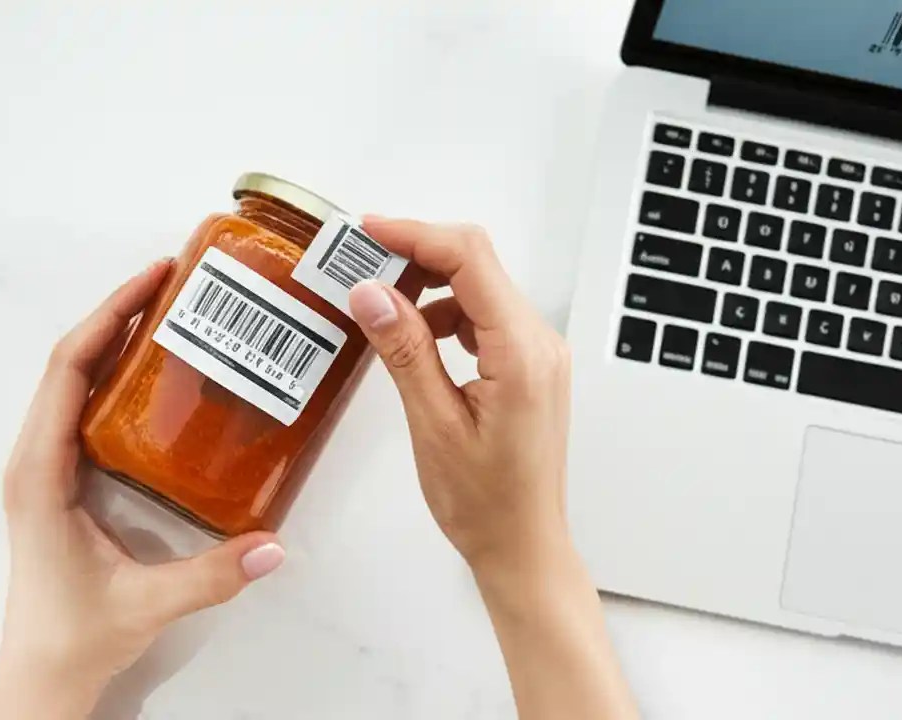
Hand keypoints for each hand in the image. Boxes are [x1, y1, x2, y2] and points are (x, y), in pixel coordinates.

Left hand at [0, 259, 285, 719]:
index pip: (68, 369)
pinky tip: (161, 371)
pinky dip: (116, 374)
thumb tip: (276, 545)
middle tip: (176, 280)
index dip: (109, 317)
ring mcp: (46, 465)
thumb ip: (211, 575)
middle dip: (119, 313)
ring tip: (173, 309)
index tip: (153, 279)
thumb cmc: (76, 634)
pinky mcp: (62, 479)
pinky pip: (85, 407)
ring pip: (75, 381)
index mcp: (41, 471)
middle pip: (71, 361)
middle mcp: (36, 457)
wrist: (43, 672)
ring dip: (116, 338)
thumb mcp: (147, 603)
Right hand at [350, 219, 638, 719]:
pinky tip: (415, 338)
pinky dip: (446, 313)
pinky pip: (486, 317)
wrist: (523, 546)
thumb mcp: (433, 425)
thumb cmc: (483, 503)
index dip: (416, 235)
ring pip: (480, 288)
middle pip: (478, 264)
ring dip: (429, 286)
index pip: (471, 260)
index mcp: (521, 354)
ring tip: (379, 307)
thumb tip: (370, 291)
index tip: (366, 232)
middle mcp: (540, 342)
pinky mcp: (529, 365)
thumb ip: (404, 351)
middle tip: (360, 265)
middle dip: (418, 254)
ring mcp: (539, 352)